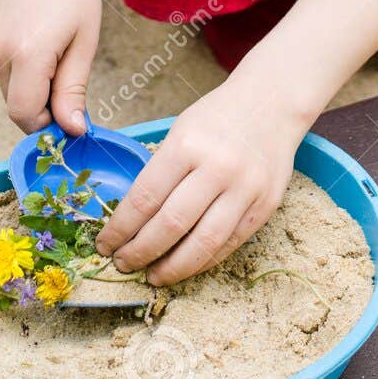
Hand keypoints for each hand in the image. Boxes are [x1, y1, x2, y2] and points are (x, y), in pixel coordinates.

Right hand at [0, 0, 100, 137]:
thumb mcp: (84, 41)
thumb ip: (73, 89)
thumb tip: (71, 130)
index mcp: (27, 53)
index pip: (24, 115)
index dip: (45, 123)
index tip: (66, 113)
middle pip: (15, 102)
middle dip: (40, 100)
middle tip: (65, 67)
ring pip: (5, 85)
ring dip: (28, 79)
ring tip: (49, 40)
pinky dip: (15, 62)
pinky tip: (32, 30)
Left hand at [95, 70, 309, 285]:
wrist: (272, 103)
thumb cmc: (218, 117)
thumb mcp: (180, 130)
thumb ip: (161, 172)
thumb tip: (132, 220)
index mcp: (187, 145)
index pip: (145, 199)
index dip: (120, 229)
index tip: (105, 244)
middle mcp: (218, 168)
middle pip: (170, 226)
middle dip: (140, 252)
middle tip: (123, 263)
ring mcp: (246, 189)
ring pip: (203, 245)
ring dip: (172, 268)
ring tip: (152, 275)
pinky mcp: (266, 205)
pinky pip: (229, 244)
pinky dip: (203, 261)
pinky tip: (185, 265)